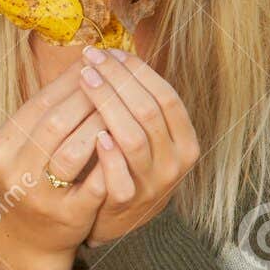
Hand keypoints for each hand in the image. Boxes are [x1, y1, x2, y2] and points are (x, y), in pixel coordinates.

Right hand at [0, 60, 111, 260]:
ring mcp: (39, 196)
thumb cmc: (33, 178)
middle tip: (116, 80)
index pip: (39, 104)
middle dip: (89, 98)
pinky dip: (111, 162)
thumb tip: (85, 62)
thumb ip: (49, 111)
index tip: (96, 64)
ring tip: (124, 108)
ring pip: (74, 151)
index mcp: (1, 148)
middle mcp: (14, 171)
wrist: (28, 237)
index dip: (70, 82)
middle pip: (56, 122)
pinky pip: (93, 185)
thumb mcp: (27, 145)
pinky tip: (127, 144)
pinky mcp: (66, 216)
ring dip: (102, 125)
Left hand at [77, 46, 199, 246]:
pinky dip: (108, 154)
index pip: (166, 96)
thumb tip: (115, 55)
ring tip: (85, 80)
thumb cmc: (130, 165)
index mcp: (185, 140)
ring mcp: (153, 183)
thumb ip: (140, 105)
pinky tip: (94, 133)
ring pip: (133, 137)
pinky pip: (120, 178)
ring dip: (107, 104)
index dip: (138, 71)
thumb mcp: (149, 137)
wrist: (119, 218)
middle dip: (117, 80)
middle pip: (148, 110)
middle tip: (91, 59)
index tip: (111, 51)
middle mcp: (175, 161)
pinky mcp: (128, 202)